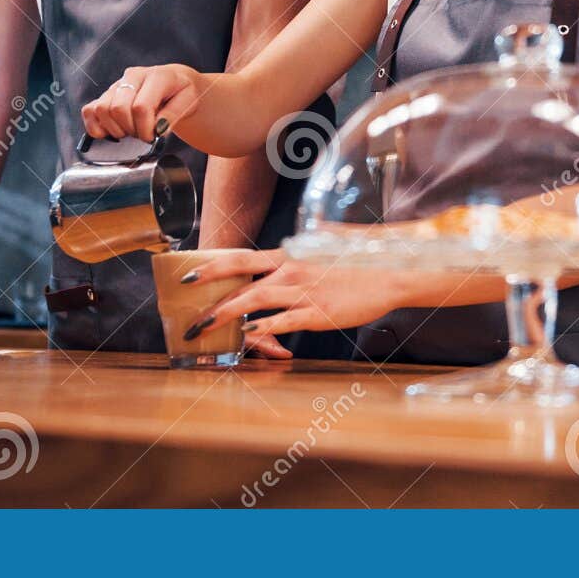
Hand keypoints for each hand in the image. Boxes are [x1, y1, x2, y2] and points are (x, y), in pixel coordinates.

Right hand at [82, 64, 206, 141]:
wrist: (176, 83)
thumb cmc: (182, 92)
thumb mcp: (189, 101)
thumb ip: (174, 114)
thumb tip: (157, 128)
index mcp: (157, 76)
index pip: (141, 107)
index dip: (145, 129)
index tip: (153, 136)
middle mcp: (133, 76)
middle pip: (117, 108)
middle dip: (130, 130)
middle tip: (142, 134)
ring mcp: (116, 84)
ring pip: (101, 110)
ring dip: (115, 129)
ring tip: (130, 131)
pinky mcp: (105, 94)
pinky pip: (89, 110)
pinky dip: (96, 126)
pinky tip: (113, 131)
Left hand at [184, 249, 405, 359]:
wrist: (392, 271)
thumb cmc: (363, 258)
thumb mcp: (329, 242)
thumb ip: (308, 243)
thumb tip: (299, 238)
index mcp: (291, 254)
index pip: (242, 259)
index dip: (212, 267)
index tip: (188, 275)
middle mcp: (291, 270)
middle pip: (239, 280)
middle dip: (207, 296)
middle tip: (186, 313)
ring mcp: (303, 291)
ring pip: (253, 303)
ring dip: (224, 317)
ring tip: (203, 331)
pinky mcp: (316, 312)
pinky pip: (281, 322)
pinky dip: (260, 330)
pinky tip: (244, 338)